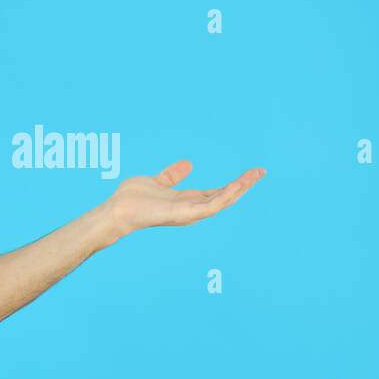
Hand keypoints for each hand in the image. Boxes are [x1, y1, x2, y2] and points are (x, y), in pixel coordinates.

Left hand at [99, 159, 264, 240]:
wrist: (118, 210)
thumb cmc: (133, 199)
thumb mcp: (158, 181)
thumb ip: (173, 175)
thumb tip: (189, 163)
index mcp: (187, 201)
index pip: (217, 192)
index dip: (234, 183)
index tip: (251, 173)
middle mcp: (192, 209)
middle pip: (225, 196)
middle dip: (244, 185)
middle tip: (261, 171)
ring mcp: (189, 213)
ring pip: (222, 201)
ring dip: (240, 189)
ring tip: (255, 175)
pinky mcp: (184, 214)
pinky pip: (210, 206)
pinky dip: (225, 196)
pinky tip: (237, 185)